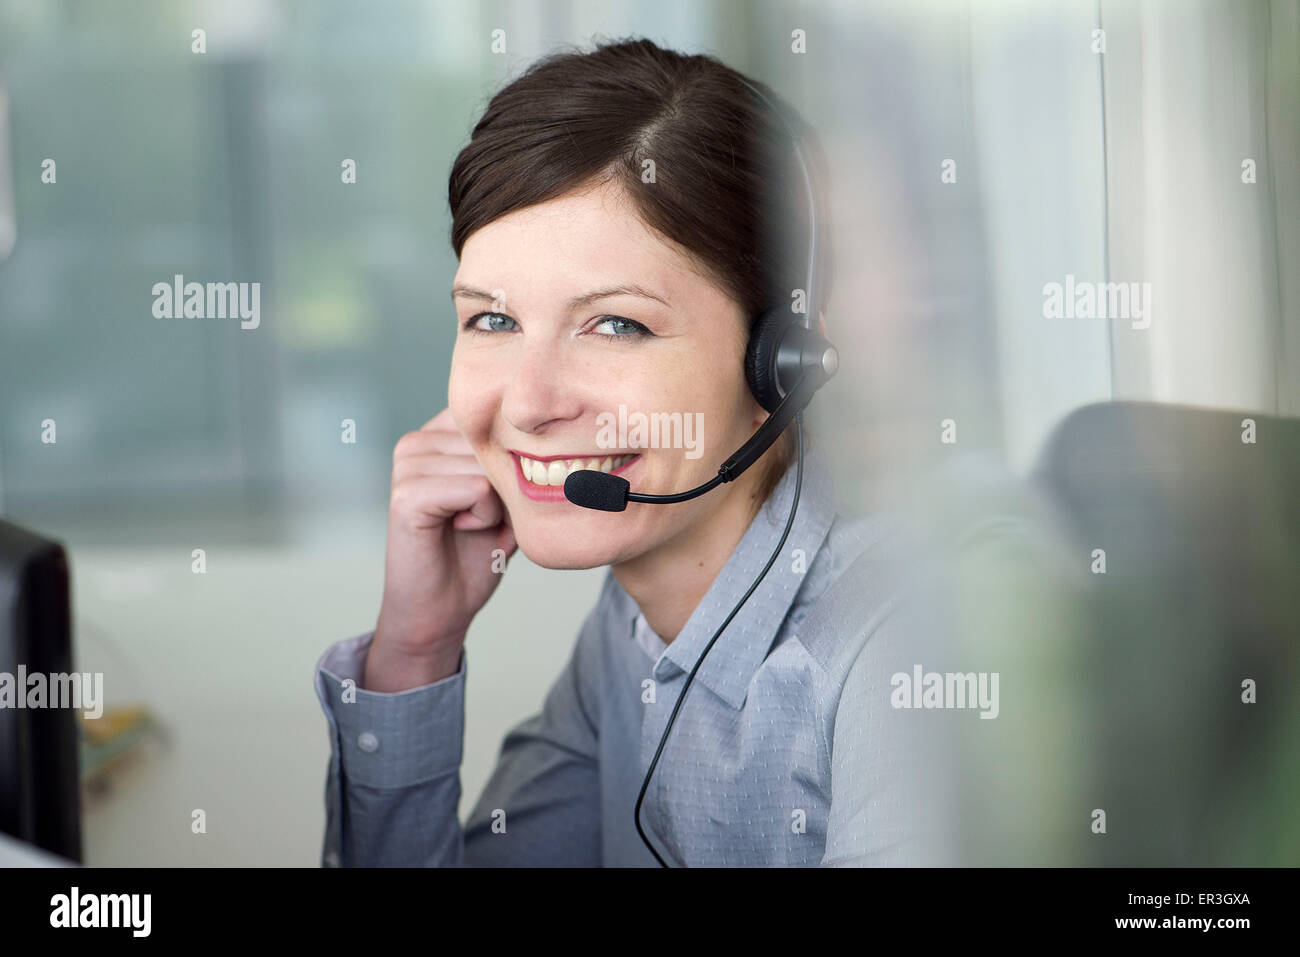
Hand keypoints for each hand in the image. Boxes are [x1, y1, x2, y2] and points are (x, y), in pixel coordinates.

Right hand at [365, 408, 515, 689]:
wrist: (442, 608)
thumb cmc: (476, 552)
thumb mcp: (509, 495)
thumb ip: (520, 458)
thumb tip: (559, 434)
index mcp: (437, 434)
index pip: (498, 419)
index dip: (514, 462)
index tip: (493, 499)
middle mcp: (417, 441)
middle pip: (494, 443)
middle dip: (504, 486)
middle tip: (478, 518)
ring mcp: (407, 464)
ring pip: (488, 467)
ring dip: (494, 505)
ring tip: (467, 525)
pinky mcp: (406, 494)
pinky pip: (476, 489)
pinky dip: (483, 516)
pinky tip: (459, 530)